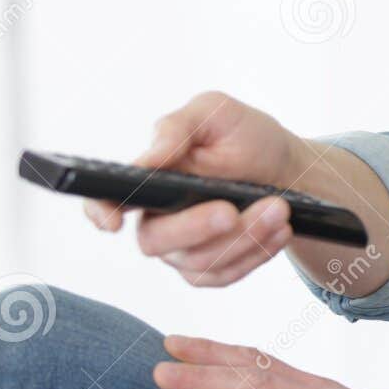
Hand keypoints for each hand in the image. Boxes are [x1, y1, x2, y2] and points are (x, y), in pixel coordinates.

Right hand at [86, 91, 312, 286]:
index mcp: (147, 177)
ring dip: (243, 237)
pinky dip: (256, 253)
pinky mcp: (211, 268)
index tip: (114, 221)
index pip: (104, 199)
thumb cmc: (244, 135)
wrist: (289, 167)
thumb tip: (147, 160)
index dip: (100, 212)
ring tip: (278, 208)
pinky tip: (280, 228)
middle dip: (195, 227)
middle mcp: (156, 217)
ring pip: (198, 261)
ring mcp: (182, 248)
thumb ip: (176, 129)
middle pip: (153, 240)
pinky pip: (224, 275)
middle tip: (232, 210)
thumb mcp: (215, 113)